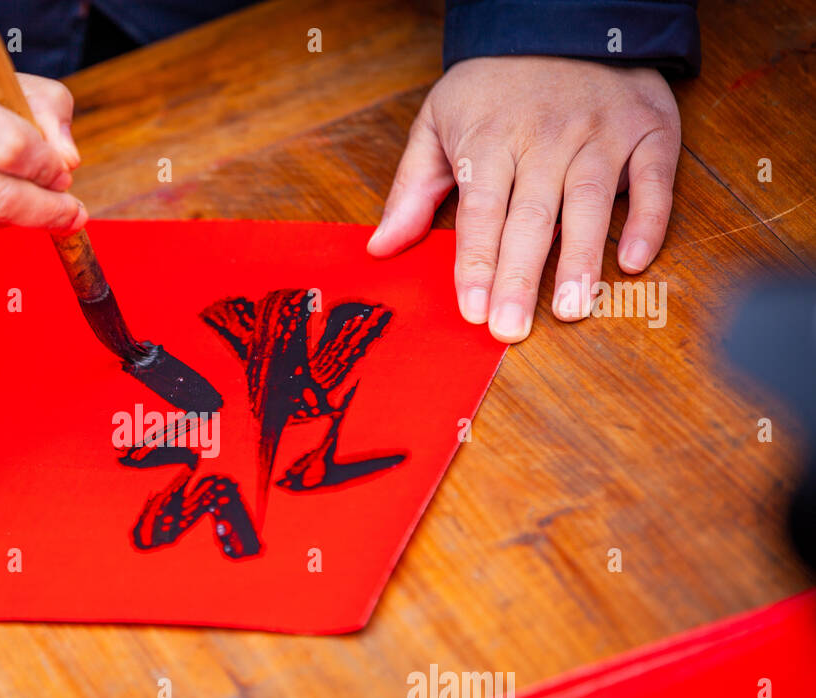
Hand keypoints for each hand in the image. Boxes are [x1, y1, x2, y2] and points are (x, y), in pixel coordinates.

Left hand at [367, 56, 680, 342]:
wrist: (564, 20)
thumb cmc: (493, 86)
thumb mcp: (437, 121)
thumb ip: (412, 187)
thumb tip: (382, 246)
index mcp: (491, 139)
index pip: (481, 211)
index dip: (476, 262)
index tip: (472, 309)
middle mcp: (547, 138)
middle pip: (531, 218)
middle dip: (520, 277)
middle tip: (511, 329)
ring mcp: (601, 133)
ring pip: (589, 203)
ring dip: (581, 260)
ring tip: (572, 310)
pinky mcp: (649, 130)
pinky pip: (653, 180)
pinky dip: (647, 220)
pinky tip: (632, 262)